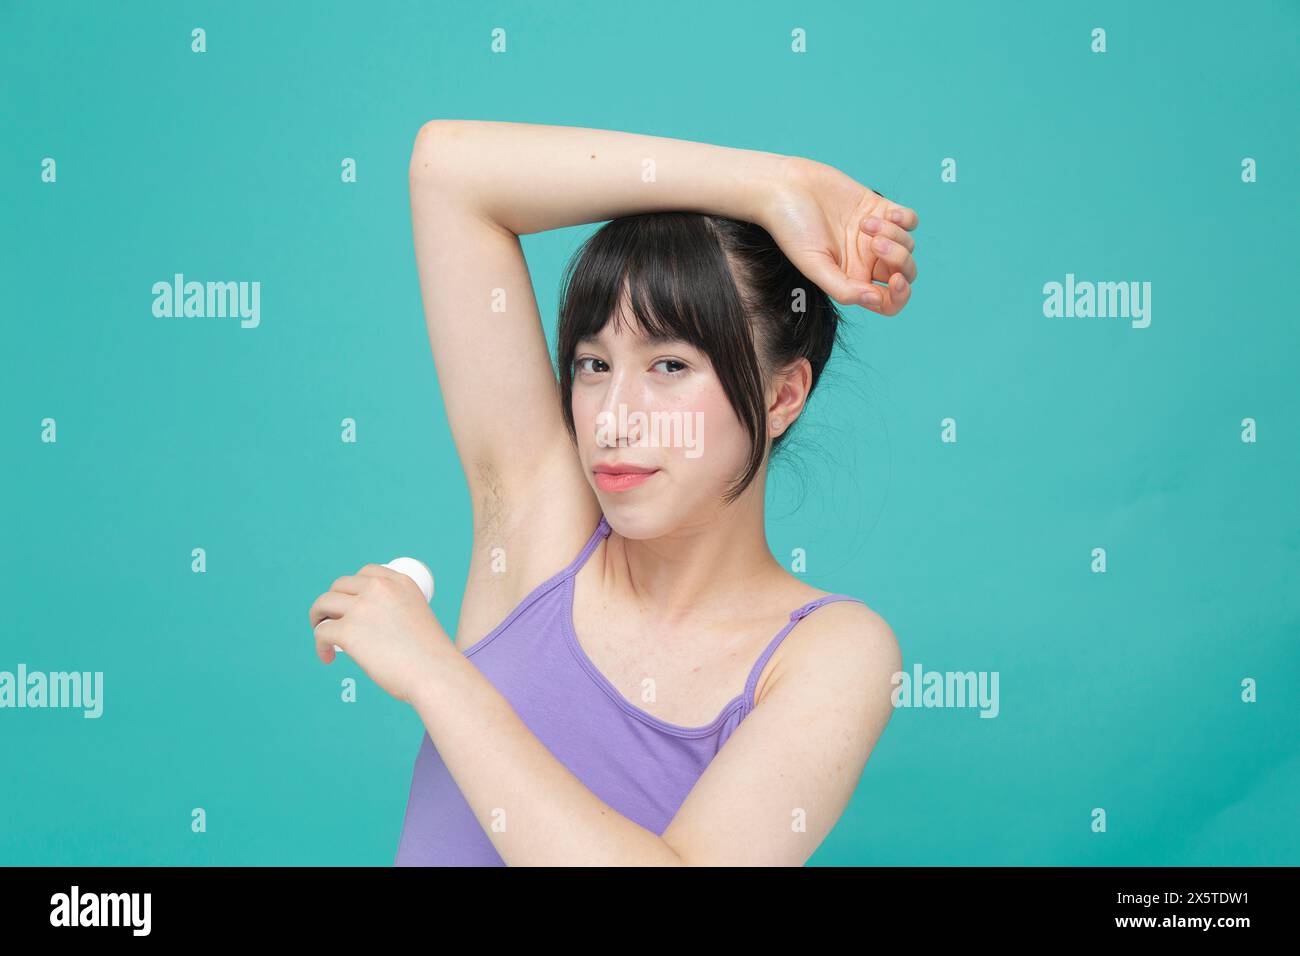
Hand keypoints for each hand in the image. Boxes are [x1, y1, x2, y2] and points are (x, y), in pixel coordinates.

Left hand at [308, 563, 448, 704]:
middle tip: (334, 622)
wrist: (435, 674)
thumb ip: (399, 615)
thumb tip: (376, 630)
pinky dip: (320, 645)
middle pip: (340, 585)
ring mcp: (362, 608)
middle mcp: (379, 588)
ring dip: (319, 618)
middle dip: (333, 601)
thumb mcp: (419, 618)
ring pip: (323, 603)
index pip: (366, 572)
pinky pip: (321, 631)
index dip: (353, 588)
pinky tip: (327, 656)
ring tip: (324, 636)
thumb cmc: (432, 658)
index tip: (352, 604)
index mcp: (400, 582)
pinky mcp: (348, 631)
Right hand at [759, 156, 918, 314]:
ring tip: (864, 223)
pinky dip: (905, 219)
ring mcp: (874, 234)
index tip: (895, 281)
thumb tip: (874, 300)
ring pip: (908, 245)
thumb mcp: (812, 265)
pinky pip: (909, 220)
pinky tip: (886, 212)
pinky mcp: (879, 208)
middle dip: (899, 260)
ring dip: (893, 234)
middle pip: (903, 273)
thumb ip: (842, 289)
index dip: (900, 297)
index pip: (887, 301)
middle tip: (875, 244)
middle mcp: (865, 260)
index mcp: (851, 279)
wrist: (784, 187)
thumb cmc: (791, 227)